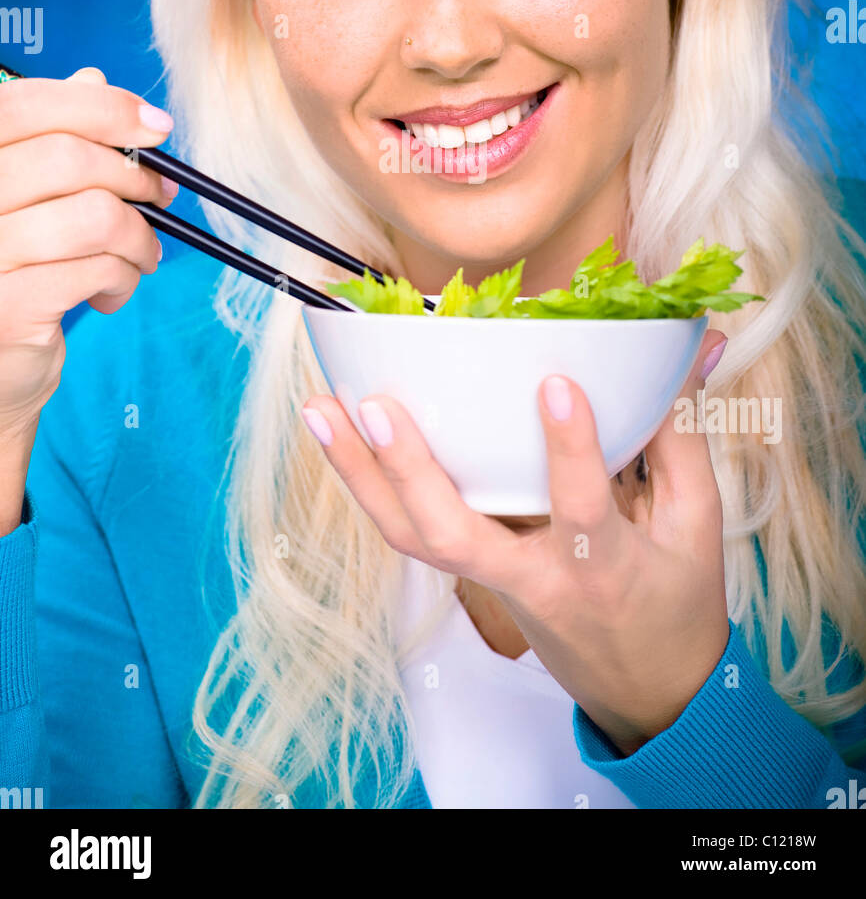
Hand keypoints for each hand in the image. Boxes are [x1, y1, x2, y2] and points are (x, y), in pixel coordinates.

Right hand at [0, 68, 175, 533]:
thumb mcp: (24, 199)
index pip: (22, 104)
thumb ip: (50, 138)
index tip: (156, 126)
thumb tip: (96, 82)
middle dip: (134, 176)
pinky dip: (124, 277)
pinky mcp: (5, 308)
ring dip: (138, 235)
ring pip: (94, 216)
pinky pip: (97, 270)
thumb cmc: (10, 271)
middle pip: (67, 158)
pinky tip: (113, 290)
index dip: (100, 107)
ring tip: (141, 255)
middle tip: (160, 198)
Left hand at [300, 326, 730, 755]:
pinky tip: (342, 439)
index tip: (554, 382)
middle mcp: (537, 581)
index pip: (586, 507)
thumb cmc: (679, 600)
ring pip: (413, 540)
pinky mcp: (473, 579)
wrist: (649, 695)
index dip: (571, 448)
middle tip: (373, 405)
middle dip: (408, 471)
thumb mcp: (697, 522)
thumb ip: (683, 431)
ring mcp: (494, 585)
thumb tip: (692, 343)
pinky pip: (413, 537)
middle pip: (455, 538)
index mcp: (605, 566)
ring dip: (360, 476)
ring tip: (321, 409)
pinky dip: (373, 487)